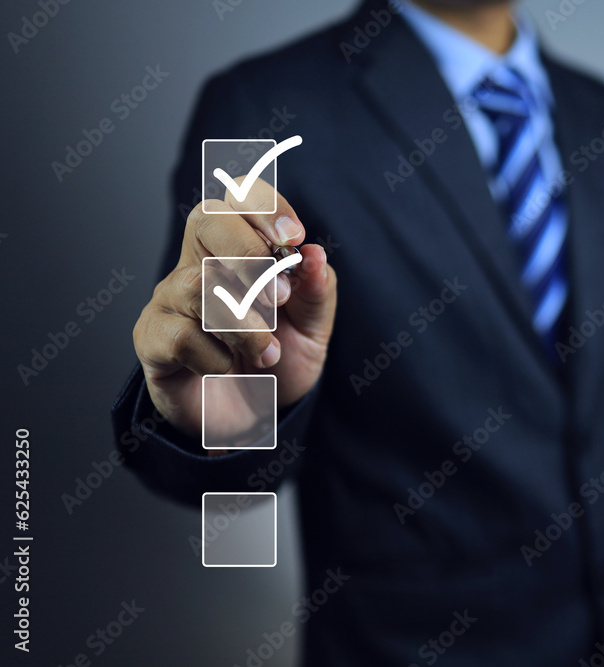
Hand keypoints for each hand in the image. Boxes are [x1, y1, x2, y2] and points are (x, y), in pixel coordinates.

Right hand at [133, 177, 336, 437]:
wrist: (254, 417)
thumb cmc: (279, 359)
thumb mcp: (312, 326)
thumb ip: (316, 289)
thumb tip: (314, 253)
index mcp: (239, 249)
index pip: (238, 198)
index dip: (264, 207)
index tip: (293, 237)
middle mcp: (199, 262)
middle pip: (207, 219)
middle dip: (249, 255)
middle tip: (279, 299)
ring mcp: (170, 298)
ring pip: (200, 284)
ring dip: (245, 324)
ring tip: (268, 353)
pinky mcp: (152, 338)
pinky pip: (181, 334)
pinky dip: (217, 357)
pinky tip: (227, 368)